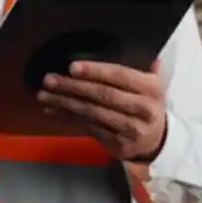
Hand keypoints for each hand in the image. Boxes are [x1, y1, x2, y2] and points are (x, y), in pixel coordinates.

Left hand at [37, 60, 167, 161]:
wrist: (157, 142)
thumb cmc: (148, 106)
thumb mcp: (154, 86)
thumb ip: (148, 71)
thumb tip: (155, 58)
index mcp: (151, 89)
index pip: (120, 76)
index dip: (96, 71)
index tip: (72, 67)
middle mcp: (142, 109)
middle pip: (103, 95)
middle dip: (73, 86)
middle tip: (49, 80)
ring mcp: (129, 129)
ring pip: (92, 113)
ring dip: (65, 103)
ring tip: (45, 94)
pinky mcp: (116, 144)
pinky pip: (88, 128)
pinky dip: (68, 118)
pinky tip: (53, 110)